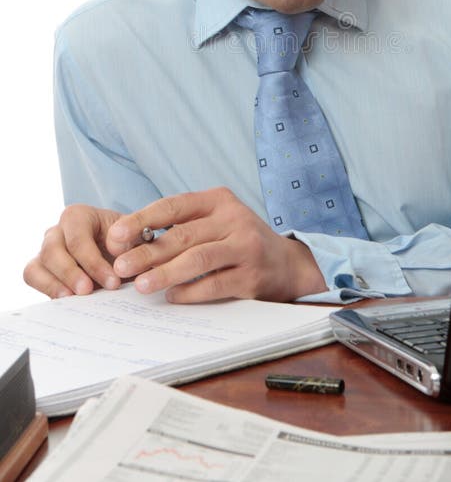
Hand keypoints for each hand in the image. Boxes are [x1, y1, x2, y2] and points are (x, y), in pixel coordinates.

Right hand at [23, 204, 124, 297]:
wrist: (124, 257)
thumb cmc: (128, 244)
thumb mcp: (135, 238)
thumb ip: (129, 239)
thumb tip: (114, 248)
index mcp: (79, 216)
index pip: (78, 237)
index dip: (93, 261)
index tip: (113, 281)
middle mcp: (58, 230)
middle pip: (52, 250)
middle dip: (70, 273)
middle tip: (88, 291)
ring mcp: (46, 250)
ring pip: (37, 265)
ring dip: (55, 284)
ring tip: (75, 299)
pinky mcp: (41, 269)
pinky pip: (32, 277)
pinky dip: (46, 289)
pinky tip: (66, 301)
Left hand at [106, 188, 326, 302]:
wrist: (287, 264)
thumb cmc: (238, 241)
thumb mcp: (215, 221)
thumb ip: (181, 227)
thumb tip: (129, 242)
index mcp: (219, 200)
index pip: (174, 206)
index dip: (142, 219)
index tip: (115, 234)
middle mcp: (234, 219)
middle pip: (183, 235)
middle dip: (147, 251)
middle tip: (121, 267)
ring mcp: (246, 247)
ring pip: (198, 259)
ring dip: (166, 273)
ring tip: (141, 285)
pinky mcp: (252, 276)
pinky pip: (215, 285)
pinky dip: (190, 292)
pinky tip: (172, 297)